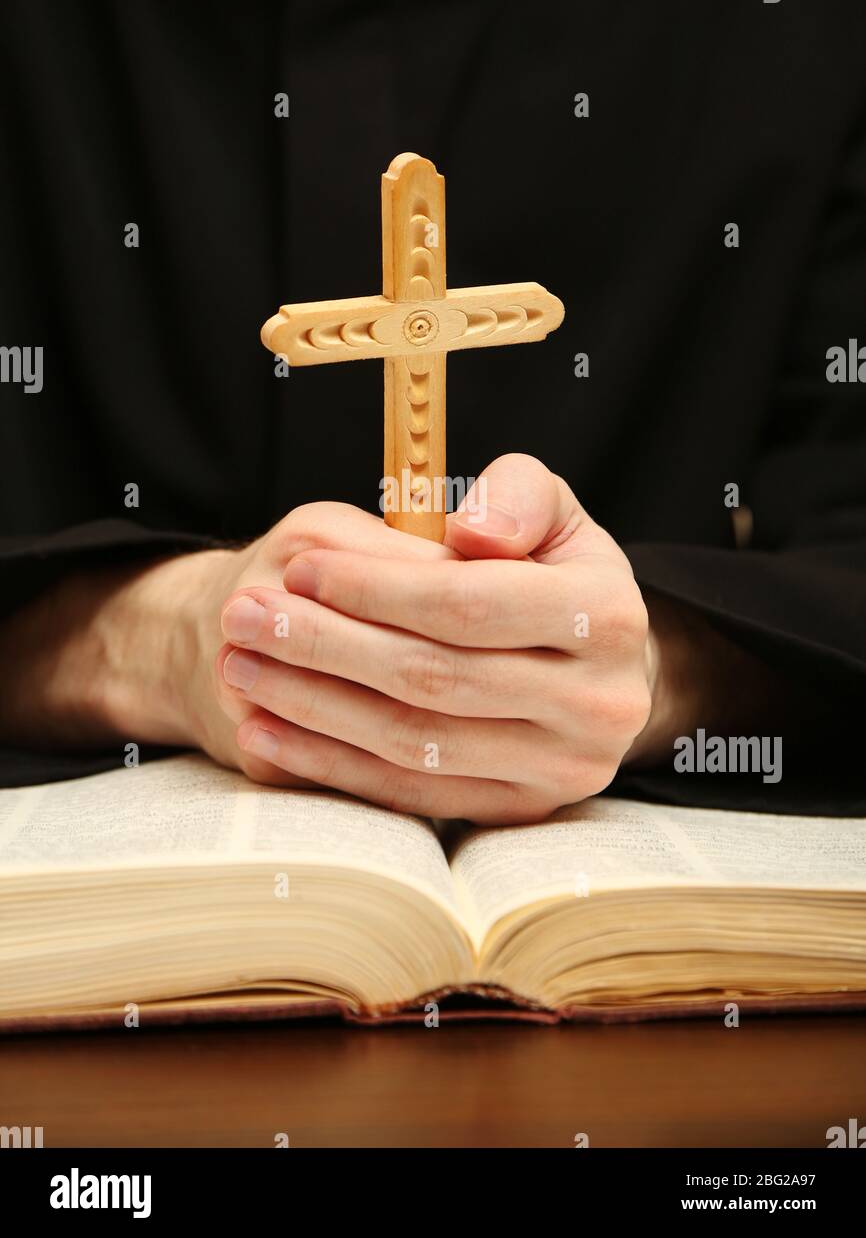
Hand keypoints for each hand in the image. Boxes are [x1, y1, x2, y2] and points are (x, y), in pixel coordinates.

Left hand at [215, 455, 653, 821]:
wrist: (593, 665)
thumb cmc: (550, 570)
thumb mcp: (550, 509)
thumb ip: (517, 493)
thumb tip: (472, 533)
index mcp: (610, 617)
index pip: (471, 604)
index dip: (377, 590)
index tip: (302, 569)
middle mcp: (601, 704)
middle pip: (435, 678)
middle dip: (326, 646)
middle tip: (245, 617)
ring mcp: (564, 769)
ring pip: (416, 743)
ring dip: (315, 706)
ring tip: (244, 664)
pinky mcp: (522, 812)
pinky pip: (412, 794)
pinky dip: (333, 762)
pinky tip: (270, 726)